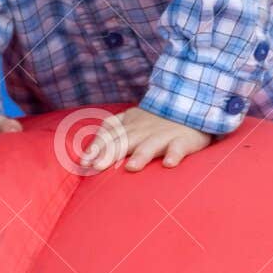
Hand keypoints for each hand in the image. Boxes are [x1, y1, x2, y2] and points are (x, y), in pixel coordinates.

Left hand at [79, 105, 214, 172]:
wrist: (187, 104)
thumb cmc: (154, 121)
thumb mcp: (130, 122)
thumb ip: (112, 134)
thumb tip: (87, 156)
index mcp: (128, 126)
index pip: (108, 137)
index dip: (96, 148)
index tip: (84, 162)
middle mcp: (142, 131)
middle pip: (124, 142)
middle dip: (110, 153)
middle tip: (97, 166)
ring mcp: (162, 136)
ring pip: (150, 146)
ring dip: (141, 156)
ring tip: (131, 167)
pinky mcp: (182, 140)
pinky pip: (178, 148)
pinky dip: (174, 154)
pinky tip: (169, 163)